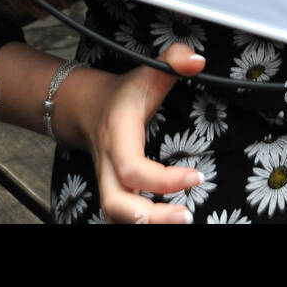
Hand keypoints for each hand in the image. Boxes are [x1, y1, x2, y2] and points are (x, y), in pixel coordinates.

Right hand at [80, 41, 206, 223]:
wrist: (89, 109)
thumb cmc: (122, 95)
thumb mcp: (147, 73)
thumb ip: (173, 62)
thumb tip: (197, 61)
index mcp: (118, 137)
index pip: (132, 168)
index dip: (162, 180)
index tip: (196, 176)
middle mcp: (109, 165)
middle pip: (116, 204)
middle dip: (149, 218)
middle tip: (185, 216)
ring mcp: (108, 181)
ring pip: (115, 215)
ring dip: (144, 225)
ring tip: (180, 222)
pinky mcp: (114, 192)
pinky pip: (121, 216)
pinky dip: (140, 224)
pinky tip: (164, 222)